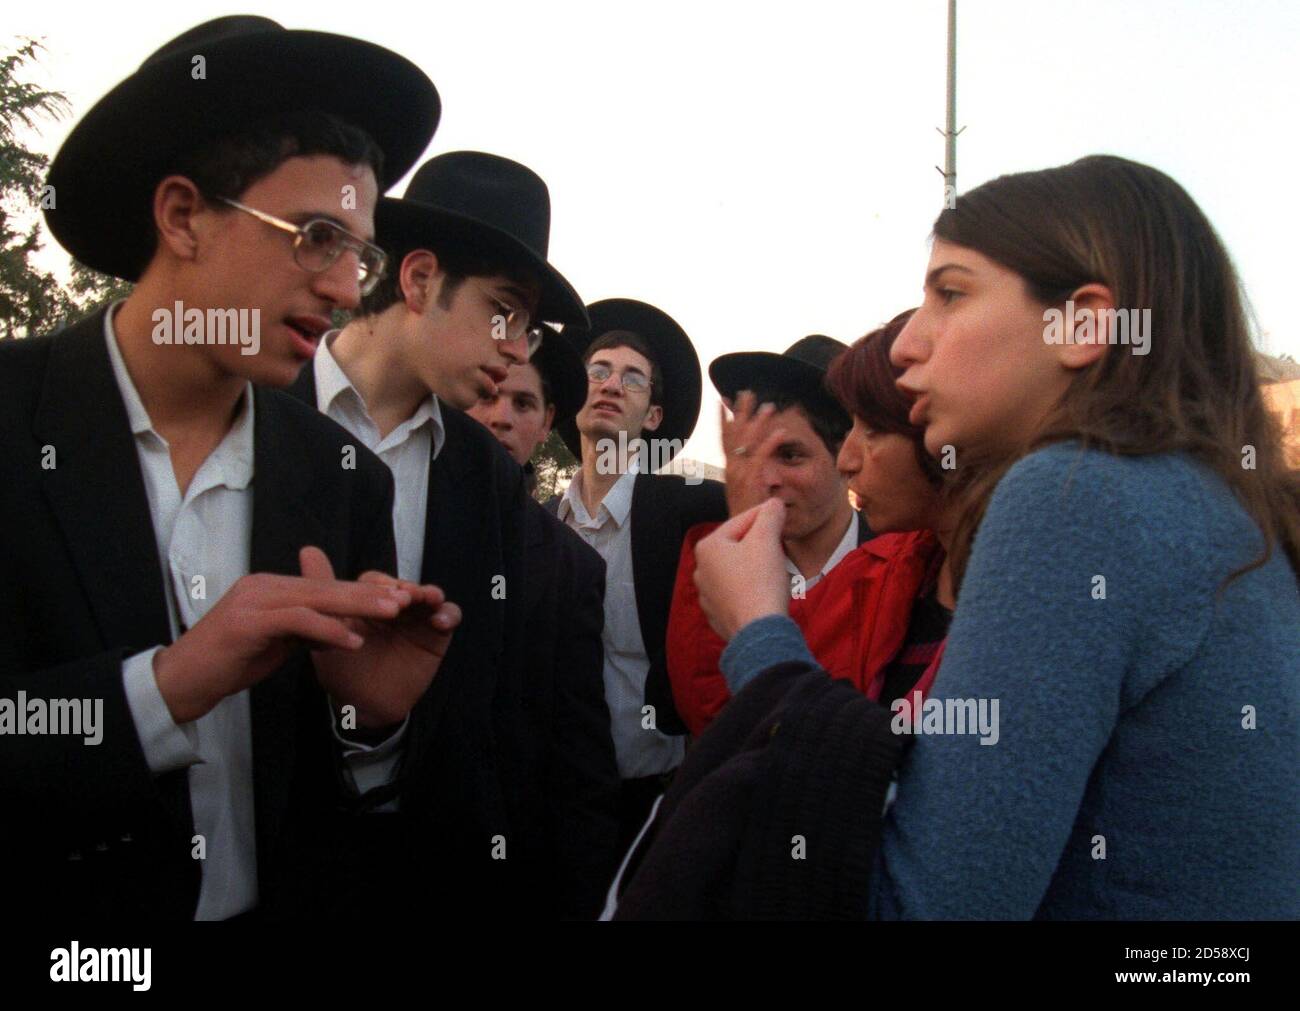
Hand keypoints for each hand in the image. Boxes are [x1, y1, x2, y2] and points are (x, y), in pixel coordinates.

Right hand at [152, 557, 414, 724]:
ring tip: (391, 613)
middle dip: (368, 593)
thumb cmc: (228, 664)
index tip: (394, 599)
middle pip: (326, 587)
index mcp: (270, 588)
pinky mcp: (248, 622)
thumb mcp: (274, 643)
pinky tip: (353, 639)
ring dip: (357, 606)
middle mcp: (263, 586)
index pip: (324, 587)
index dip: (360, 593)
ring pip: (316, 598)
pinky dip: (328, 629)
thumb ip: (303, 630)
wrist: (182, 681)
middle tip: (405, 597)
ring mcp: (254, 600)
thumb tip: (336, 626)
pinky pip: (298, 620)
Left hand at [302, 548, 461, 729]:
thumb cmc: (342, 670)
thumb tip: (308, 550)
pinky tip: (440, 620)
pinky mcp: (436, 635)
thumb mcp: (327, 628)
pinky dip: (448, 613)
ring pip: (430, 595)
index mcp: (370, 603)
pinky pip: (450, 616)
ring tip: (425, 600)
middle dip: (406, 588)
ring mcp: (417, 620)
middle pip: (406, 586)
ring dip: (429, 594)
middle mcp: (395, 607)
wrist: (362, 707)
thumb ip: (322, 590)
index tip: (382, 592)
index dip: (381, 584)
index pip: (378, 583)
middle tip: (404, 597)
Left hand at [694, 498, 789, 640]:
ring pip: (738, 570)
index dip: (766, 517)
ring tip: (776, 570)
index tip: (782, 517)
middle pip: (738, 546)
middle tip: (781, 546)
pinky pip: (738, 593)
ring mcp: (708, 595)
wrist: (759, 633)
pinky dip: (752, 589)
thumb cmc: (760, 583)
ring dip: (757, 566)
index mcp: (708, 547)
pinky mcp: (719, 615)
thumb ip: (769, 515)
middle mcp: (702, 570)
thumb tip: (773, 505)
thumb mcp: (767, 540)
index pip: (742, 521)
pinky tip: (766, 592)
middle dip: (761, 543)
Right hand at [721, 391, 788, 515]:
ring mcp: (740, 475)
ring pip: (748, 442)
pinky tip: (782, 432)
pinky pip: (762, 457)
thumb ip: (747, 475)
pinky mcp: (753, 482)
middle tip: (747, 393)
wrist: (745, 537)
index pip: (723, 440)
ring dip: (758, 422)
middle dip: (740, 413)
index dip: (723, 420)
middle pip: (733, 435)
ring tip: (769, 406)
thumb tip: (754, 464)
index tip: (722, 401)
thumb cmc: (748, 516)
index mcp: (728, 470)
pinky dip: (771, 443)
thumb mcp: (743, 492)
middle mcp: (731, 470)